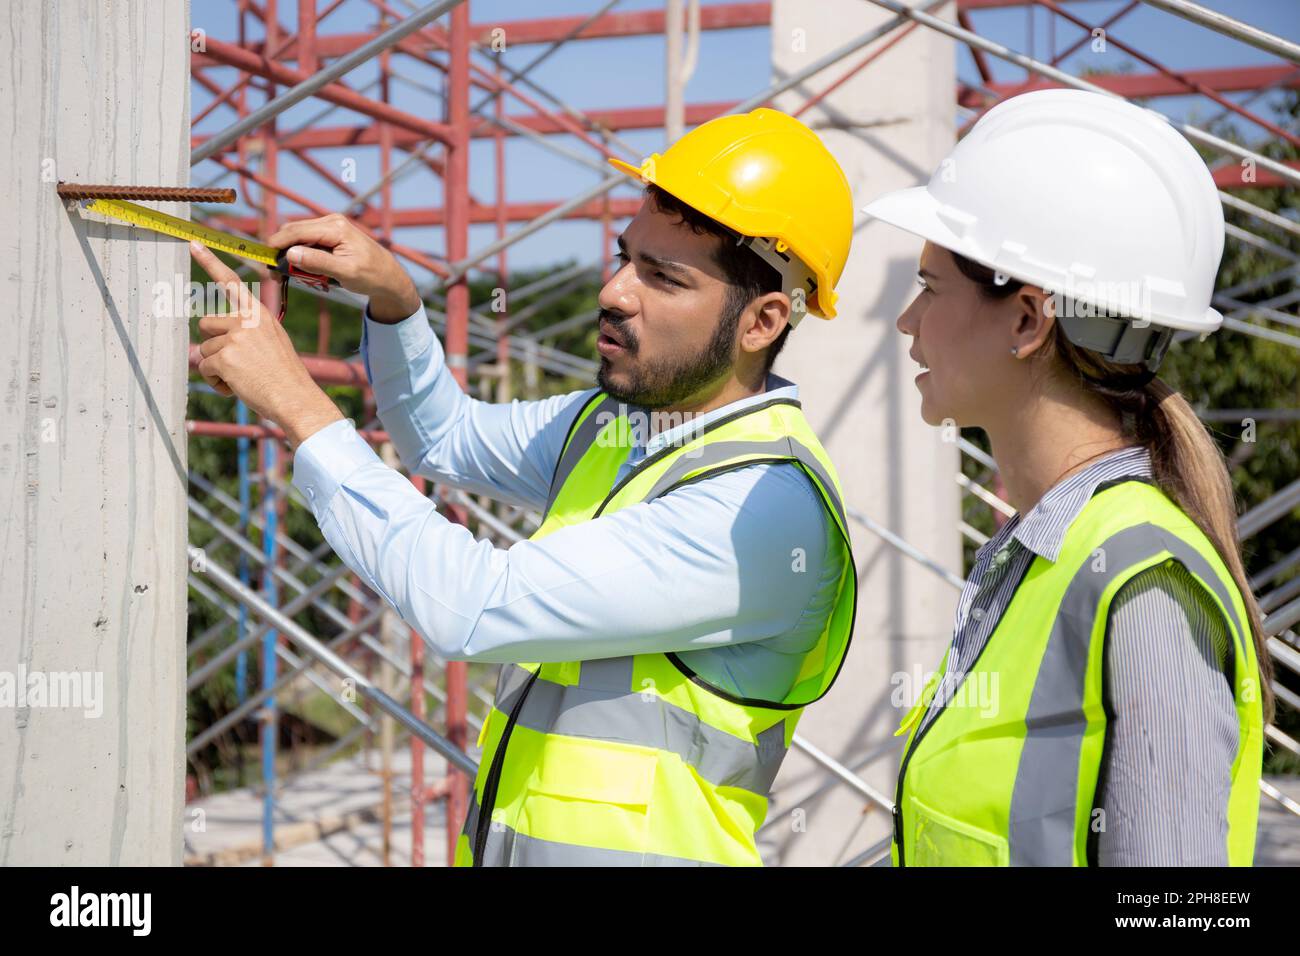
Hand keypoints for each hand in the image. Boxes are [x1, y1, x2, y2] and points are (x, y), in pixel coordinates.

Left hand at [191, 241, 343, 448]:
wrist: (296, 397)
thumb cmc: (286, 376)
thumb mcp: (272, 344)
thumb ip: (246, 335)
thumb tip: (214, 345)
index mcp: (260, 314)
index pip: (231, 283)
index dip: (210, 262)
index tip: (194, 244)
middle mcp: (247, 321)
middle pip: (207, 324)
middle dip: (213, 345)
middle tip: (236, 363)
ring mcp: (236, 337)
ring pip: (204, 350)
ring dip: (217, 369)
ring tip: (243, 379)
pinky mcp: (225, 356)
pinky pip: (205, 369)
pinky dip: (216, 382)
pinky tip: (237, 388)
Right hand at [267, 213, 421, 321]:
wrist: (389, 276)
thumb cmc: (371, 275)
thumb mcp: (345, 273)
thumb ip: (317, 262)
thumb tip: (289, 254)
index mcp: (335, 228)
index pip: (296, 231)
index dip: (276, 245)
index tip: (263, 262)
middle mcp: (331, 221)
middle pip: (293, 231)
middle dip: (280, 252)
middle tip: (273, 275)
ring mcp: (330, 226)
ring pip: (297, 237)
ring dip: (291, 256)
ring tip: (289, 277)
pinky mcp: (330, 234)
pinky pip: (307, 242)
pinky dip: (302, 256)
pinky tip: (306, 272)